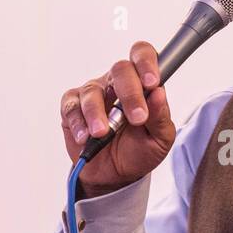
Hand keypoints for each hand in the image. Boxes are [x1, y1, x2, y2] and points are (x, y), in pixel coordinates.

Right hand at [60, 42, 175, 197]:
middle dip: (130, 93)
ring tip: (103, 134)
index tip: (152, 82)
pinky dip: (78, 123)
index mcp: (141, 84)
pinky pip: (72, 107)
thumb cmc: (139, 151)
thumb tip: (159, 93)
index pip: (142, 56)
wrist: (116, 176)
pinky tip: (86, 137)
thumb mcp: (159, 139)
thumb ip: (160, 116)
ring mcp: (94, 94)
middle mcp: (117, 84)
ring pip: (93, 91)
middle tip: (136, 119)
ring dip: (98, 113)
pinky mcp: (73, 108)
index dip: (147, 63)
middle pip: (120, 70)